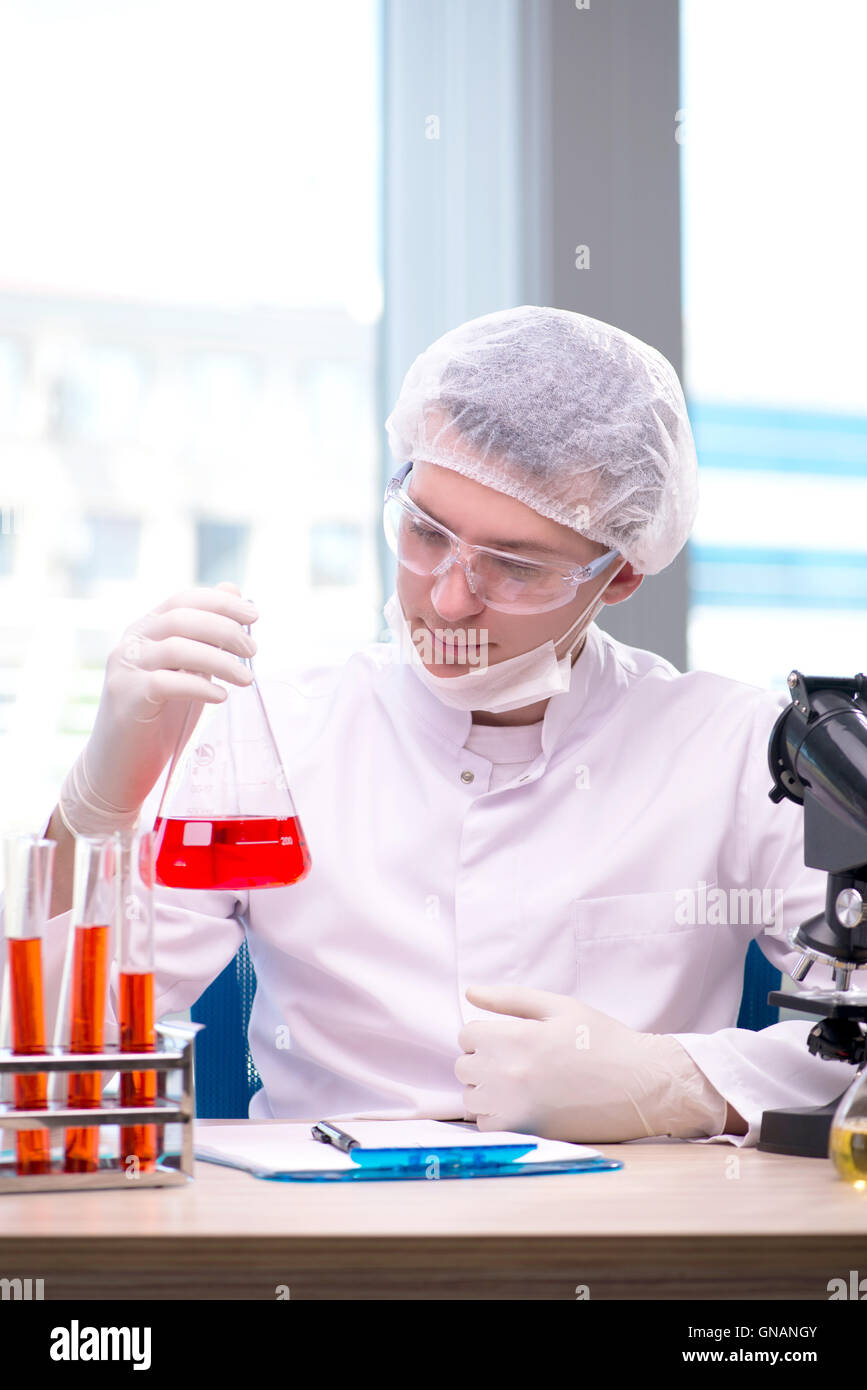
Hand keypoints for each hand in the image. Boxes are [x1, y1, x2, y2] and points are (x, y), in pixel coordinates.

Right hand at [58, 582, 257, 834]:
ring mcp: (125, 669)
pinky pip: (167, 682)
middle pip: (181, 619)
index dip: (220, 602)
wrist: (120, 768)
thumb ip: (207, 638)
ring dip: (219, 659)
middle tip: (253, 650)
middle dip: (224, 630)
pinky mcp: (126, 698)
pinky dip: (199, 686)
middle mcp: (131, 642)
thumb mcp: (189, 672)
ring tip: (246, 678)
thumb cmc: (160, 720)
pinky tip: (221, 696)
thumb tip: (234, 590)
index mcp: (146, 630)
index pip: (183, 600)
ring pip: (176, 648)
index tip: (254, 614)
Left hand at [455, 984, 727, 1142]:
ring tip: (521, 1083)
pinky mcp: (524, 1132)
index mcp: (516, 1037)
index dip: (486, 1034)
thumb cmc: (603, 1040)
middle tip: (518, 1060)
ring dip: (487, 1089)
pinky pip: (486, 1124)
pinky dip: (497, 1116)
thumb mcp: (560, 1007)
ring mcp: (514, 1106)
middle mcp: (508, 1073)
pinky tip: (525, 1105)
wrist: (640, 1086)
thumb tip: (470, 993)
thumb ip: (510, 999)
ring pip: (471, 1097)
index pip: (466, 1034)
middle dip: (484, 1060)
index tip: (510, 1039)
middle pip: (464, 1066)